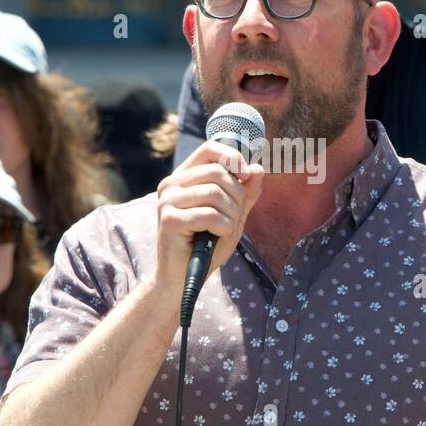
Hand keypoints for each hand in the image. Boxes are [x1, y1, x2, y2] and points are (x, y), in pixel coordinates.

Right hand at [153, 141, 263, 295]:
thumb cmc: (207, 244)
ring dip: (231, 215)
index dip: (232, 157)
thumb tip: (257, 169)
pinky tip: (216, 236)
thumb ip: (245, 193)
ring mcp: (167, 201)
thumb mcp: (233, 215)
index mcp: (184, 177)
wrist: (184, 277)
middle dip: (237, 196)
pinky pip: (210, 215)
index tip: (244, 175)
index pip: (209, 149)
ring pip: (215, 193)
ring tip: (224, 229)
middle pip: (218, 172)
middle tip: (233, 216)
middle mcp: (172, 184)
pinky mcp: (169, 220)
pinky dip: (223, 227)